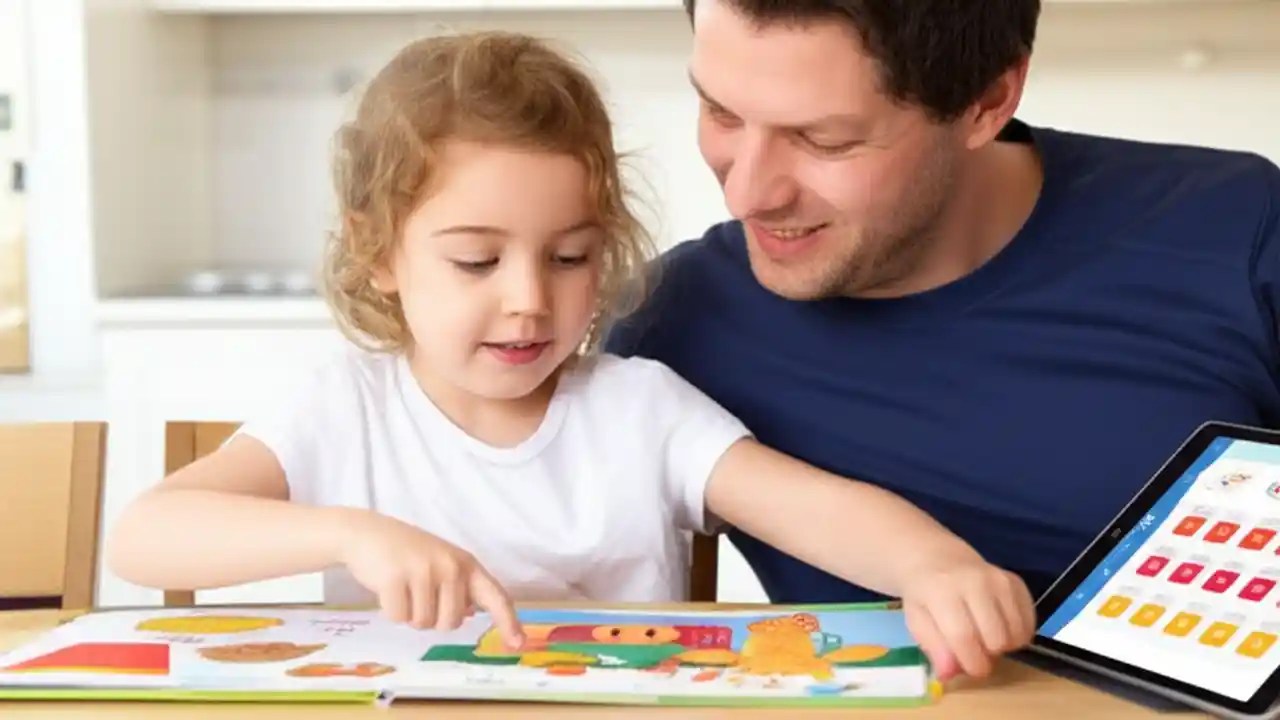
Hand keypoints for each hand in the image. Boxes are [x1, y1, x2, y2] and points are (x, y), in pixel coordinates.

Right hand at [337, 510, 522, 648]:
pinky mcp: (397, 579)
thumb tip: (471, 614)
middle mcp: (450, 567)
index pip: (495, 596)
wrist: (366, 533)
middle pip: (450, 623)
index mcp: (466, 564)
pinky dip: (390, 610)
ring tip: (403, 586)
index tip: (518, 644)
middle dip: (432, 618)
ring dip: (410, 614)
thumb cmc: (406, 553)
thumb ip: (460, 587)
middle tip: (418, 592)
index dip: (508, 622)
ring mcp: (424, 571)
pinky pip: (399, 618)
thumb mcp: (442, 562)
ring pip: (424, 624)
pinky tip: (387, 587)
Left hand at [899, 558, 1034, 681]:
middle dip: (987, 655)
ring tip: (986, 638)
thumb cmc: (924, 593)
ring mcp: (999, 579)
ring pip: (1016, 633)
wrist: (936, 557)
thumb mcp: (917, 620)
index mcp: (942, 591)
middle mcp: (975, 581)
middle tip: (975, 650)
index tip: (970, 670)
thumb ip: (934, 648)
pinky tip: (1000, 627)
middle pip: (996, 638)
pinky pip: (1029, 621)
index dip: (970, 663)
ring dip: (1004, 645)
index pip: (964, 636)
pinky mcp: (1016, 581)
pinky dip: (1018, 633)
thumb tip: (950, 675)